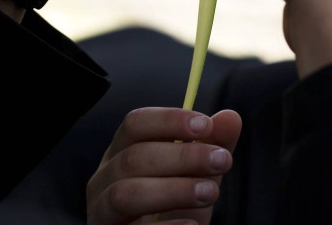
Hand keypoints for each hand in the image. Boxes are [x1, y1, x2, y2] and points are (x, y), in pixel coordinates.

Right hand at [87, 107, 241, 224]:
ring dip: (173, 189)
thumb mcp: (196, 176)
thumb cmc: (174, 210)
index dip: (169, 120)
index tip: (205, 125)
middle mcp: (104, 180)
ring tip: (211, 192)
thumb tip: (230, 117)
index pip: (135, 124)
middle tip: (222, 161)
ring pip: (126, 193)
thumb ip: (212, 147)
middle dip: (183, 156)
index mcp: (121, 153)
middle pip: (134, 157)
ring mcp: (101, 213)